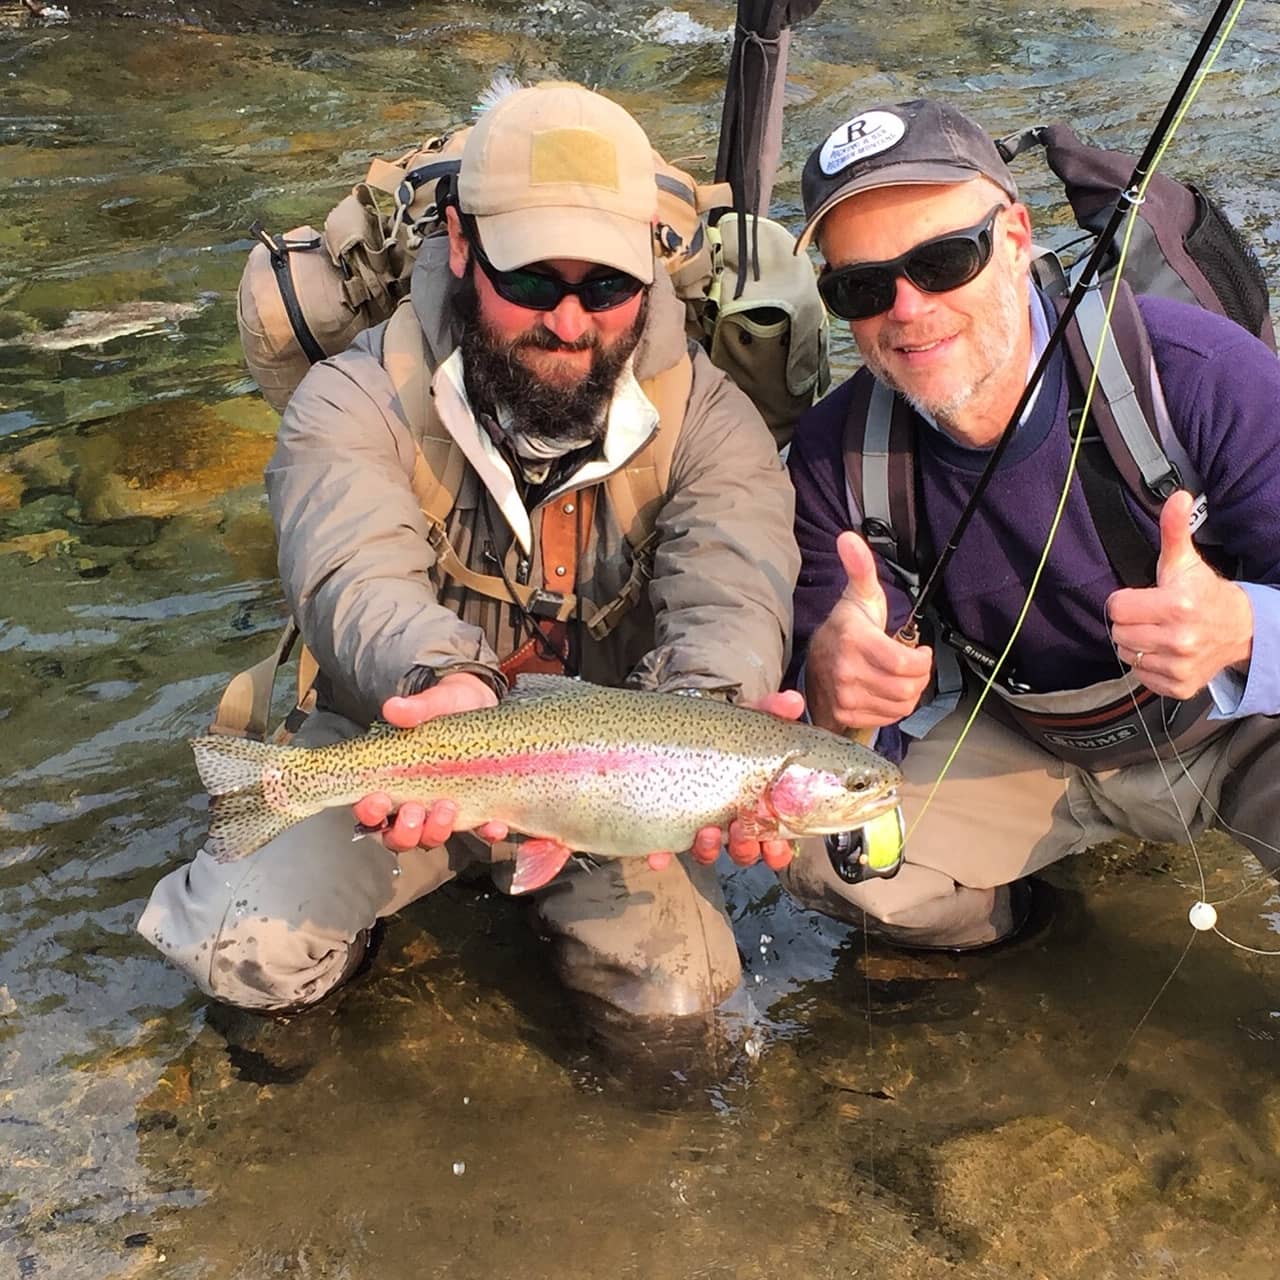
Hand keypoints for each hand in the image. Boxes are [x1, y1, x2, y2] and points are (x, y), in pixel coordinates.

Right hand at [353, 672, 508, 852]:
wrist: (484, 701)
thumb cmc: (450, 705)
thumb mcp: (435, 702)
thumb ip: (416, 708)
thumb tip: (394, 708)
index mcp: (396, 780)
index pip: (372, 810)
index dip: (370, 812)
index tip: (379, 799)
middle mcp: (417, 801)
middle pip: (400, 835)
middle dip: (404, 830)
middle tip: (414, 810)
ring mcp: (446, 808)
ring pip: (433, 837)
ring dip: (437, 831)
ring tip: (447, 808)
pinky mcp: (479, 807)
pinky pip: (481, 831)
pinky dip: (487, 832)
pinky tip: (493, 824)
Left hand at [678, 688, 806, 872]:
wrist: (681, 732)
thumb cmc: (723, 735)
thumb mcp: (745, 722)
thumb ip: (769, 712)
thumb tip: (793, 700)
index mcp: (755, 805)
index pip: (774, 839)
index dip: (778, 850)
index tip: (776, 845)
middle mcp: (729, 821)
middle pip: (743, 849)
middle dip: (745, 848)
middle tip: (740, 832)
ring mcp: (697, 825)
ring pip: (708, 852)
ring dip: (710, 850)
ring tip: (707, 832)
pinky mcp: (666, 824)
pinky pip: (662, 848)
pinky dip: (660, 855)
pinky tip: (657, 856)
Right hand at [805, 530, 932, 732]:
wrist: (814, 663)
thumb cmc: (845, 629)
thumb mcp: (858, 596)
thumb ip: (860, 567)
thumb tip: (849, 538)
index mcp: (854, 640)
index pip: (904, 663)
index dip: (921, 660)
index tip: (920, 652)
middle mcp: (847, 672)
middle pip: (906, 688)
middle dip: (919, 677)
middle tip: (914, 666)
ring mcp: (845, 696)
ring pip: (900, 705)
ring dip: (909, 693)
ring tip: (901, 678)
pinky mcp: (846, 714)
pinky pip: (887, 718)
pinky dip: (894, 707)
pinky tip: (887, 692)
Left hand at [1106, 489, 1252, 699]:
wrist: (1241, 630)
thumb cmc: (1205, 593)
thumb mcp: (1185, 561)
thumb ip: (1174, 530)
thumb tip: (1177, 497)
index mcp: (1176, 605)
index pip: (1117, 607)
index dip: (1126, 600)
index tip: (1143, 597)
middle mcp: (1179, 639)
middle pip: (1118, 633)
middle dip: (1130, 622)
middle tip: (1151, 615)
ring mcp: (1179, 665)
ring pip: (1127, 656)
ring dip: (1137, 644)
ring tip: (1158, 632)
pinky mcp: (1179, 685)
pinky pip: (1141, 677)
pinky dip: (1148, 666)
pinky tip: (1165, 652)